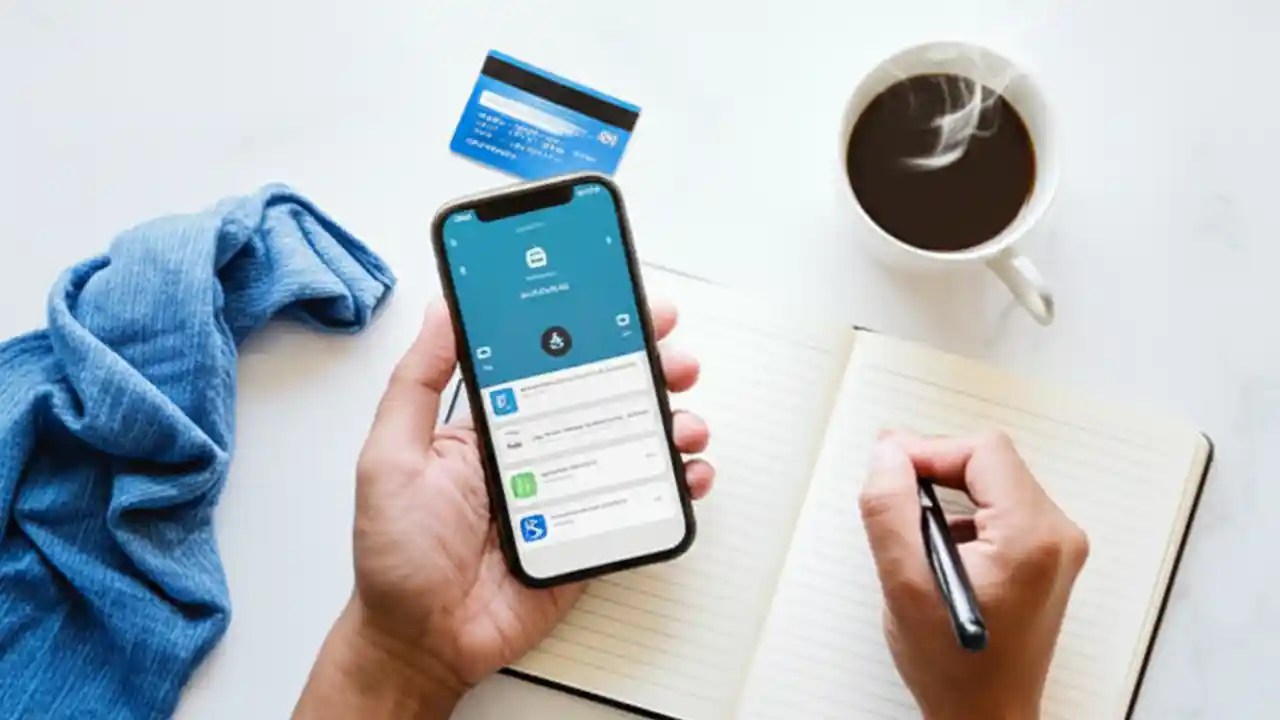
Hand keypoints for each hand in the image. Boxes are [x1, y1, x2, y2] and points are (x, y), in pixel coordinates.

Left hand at [294, 300, 713, 719]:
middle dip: (649, 366)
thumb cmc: (397, 554)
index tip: (622, 299)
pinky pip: (645, 499)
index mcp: (495, 421)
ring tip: (685, 420)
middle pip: (606, 393)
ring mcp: (571, 489)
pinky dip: (679, 482)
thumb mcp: (390, 456)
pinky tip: (690, 472)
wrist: (422, 641)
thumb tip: (442, 310)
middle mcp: (539, 448)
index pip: (550, 359)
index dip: (590, 327)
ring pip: (635, 440)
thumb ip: (417, 383)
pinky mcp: (592, 531)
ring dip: (673, 420)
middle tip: (673, 356)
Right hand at [859, 431, 1088, 719]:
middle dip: (936, 469)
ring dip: (948, 493)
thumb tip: (888, 453)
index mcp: (1032, 536)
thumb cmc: (954, 667)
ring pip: (994, 482)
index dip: (928, 450)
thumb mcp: (903, 583)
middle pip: (990, 462)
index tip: (891, 468)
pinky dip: (963, 514)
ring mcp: (1057, 547)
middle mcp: (1057, 536)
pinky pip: (1001, 507)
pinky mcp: (1046, 556)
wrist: (984, 715)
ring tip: (916, 533)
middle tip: (895, 494)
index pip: (982, 451)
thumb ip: (890, 508)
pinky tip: (939, 549)